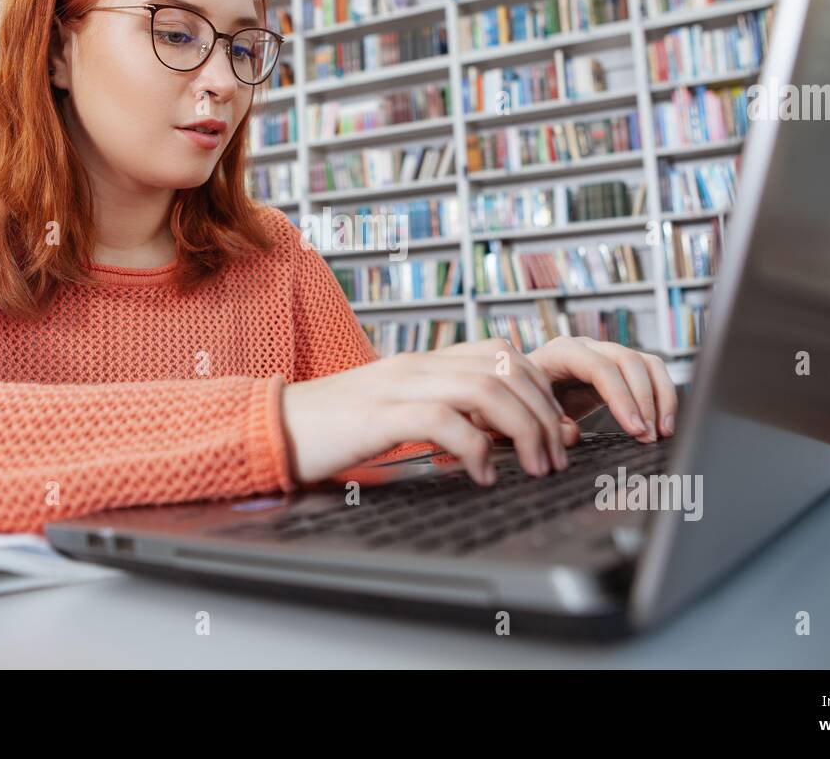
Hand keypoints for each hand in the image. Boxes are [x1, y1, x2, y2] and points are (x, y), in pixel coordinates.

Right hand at [280, 338, 574, 487]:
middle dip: (544, 413)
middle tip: (557, 457)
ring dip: (523, 430)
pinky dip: (475, 449)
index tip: (556, 429)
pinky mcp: (378, 415)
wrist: (271, 427)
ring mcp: (397, 385)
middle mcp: (415, 364)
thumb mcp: (396, 415)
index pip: (500, 353)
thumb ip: (443, 416)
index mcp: (422, 362)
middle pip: (504, 368)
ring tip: (534, 468)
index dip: (539, 388)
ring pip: (485, 388)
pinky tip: (483, 476)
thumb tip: (497, 441)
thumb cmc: (334, 431)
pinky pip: (442, 420)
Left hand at [526, 336, 677, 444]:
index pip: (599, 366)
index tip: (634, 429)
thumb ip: (545, 421)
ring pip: (645, 363)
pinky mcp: (619, 368)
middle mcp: (585, 347)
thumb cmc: (521, 402)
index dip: (621, 397)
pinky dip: (662, 395)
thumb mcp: (525, 411)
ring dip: (659, 398)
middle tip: (649, 435)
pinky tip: (664, 424)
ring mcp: (604, 353)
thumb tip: (571, 434)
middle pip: (627, 360)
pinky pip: (651, 372)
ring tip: (662, 432)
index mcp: (558, 352)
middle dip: (643, 400)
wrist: (521, 394)